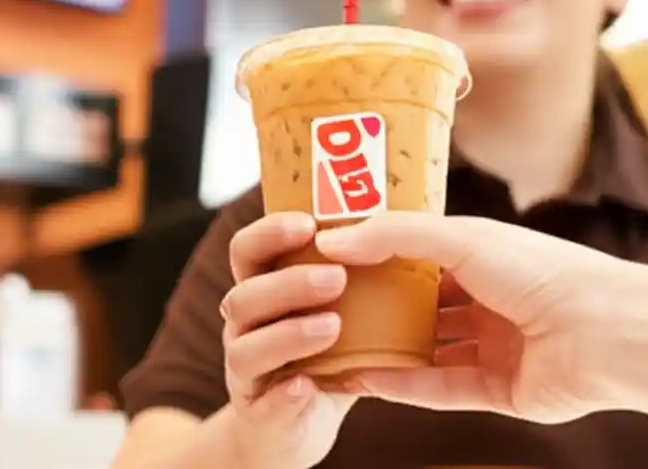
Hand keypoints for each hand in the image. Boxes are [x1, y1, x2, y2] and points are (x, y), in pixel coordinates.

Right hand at [220, 212, 357, 468]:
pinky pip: (265, 404)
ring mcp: (249, 372)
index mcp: (263, 287)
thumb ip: (360, 270)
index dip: (270, 233)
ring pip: (247, 349)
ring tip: (333, 327)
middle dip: (287, 283)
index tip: (308, 223)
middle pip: (245, 295)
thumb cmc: (328, 351)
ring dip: (288, 335)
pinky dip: (284, 393)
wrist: (301, 424)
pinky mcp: (263, 416)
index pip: (249, 249)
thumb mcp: (343, 304)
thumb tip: (402, 224)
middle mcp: (246, 325)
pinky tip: (307, 384)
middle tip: (336, 277)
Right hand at [315, 212, 625, 423]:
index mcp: (485, 256)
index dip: (377, 257)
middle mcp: (489, 300)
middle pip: (421, 306)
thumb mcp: (461, 237)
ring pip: (427, 351)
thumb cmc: (542, 270)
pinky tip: (362, 379)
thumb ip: (393, 235)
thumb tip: (331, 238)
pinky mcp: (499, 390)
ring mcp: (494, 347)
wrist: (606, 332)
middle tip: (322, 309)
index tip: (329, 259)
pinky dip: (402, 386)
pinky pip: (441, 389)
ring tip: (332, 349)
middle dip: (376, 309)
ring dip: (383, 352)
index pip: (419, 255)